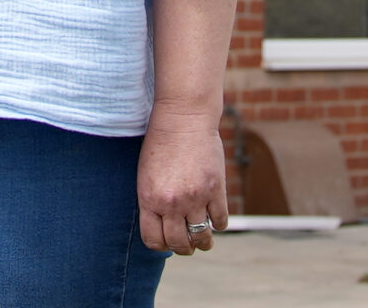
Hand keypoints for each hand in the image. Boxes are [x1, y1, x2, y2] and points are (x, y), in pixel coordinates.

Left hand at [137, 108, 227, 254]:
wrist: (183, 118)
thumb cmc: (161, 144)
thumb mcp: (147, 175)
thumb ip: (153, 202)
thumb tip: (164, 228)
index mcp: (149, 199)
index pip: (153, 240)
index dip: (161, 245)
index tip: (167, 241)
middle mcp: (171, 202)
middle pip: (178, 243)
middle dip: (183, 248)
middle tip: (188, 245)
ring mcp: (195, 197)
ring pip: (201, 237)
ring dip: (203, 242)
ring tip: (204, 240)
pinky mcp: (216, 190)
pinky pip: (220, 221)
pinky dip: (218, 225)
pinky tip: (215, 219)